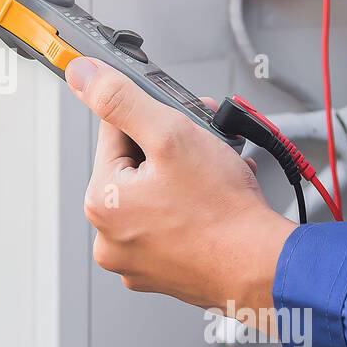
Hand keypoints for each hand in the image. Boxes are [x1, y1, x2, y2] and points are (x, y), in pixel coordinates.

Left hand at [65, 56, 293, 313]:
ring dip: (186, 175)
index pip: (114, 133)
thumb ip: (121, 99)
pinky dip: (191, 208)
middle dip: (173, 148)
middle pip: (136, 166)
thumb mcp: (170, 134)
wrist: (264, 267)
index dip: (152, 118)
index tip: (181, 120)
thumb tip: (82, 74)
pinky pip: (170, 225)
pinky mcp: (163, 272)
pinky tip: (216, 201)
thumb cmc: (223, 211)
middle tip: (205, 145)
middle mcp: (110, 237)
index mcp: (101, 203)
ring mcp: (136, 259)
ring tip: (217, 173)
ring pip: (156, 194)